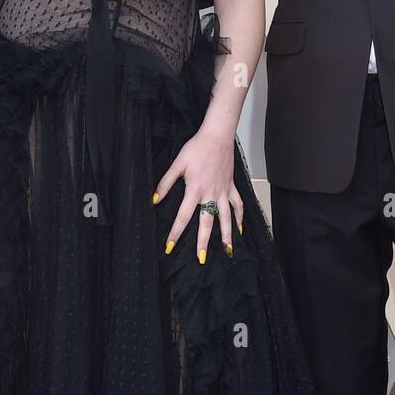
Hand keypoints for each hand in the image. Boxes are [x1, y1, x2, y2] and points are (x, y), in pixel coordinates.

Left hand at [154, 129, 243, 263]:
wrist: (217, 136)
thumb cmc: (196, 148)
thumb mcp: (177, 164)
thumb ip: (165, 183)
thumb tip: (154, 199)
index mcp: (194, 190)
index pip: (183, 217)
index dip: (175, 233)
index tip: (170, 247)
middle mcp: (210, 194)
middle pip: (206, 223)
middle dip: (203, 242)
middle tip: (200, 258)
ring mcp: (223, 191)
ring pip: (225, 217)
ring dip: (226, 235)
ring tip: (227, 251)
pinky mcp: (231, 186)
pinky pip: (237, 204)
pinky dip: (240, 217)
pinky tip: (240, 229)